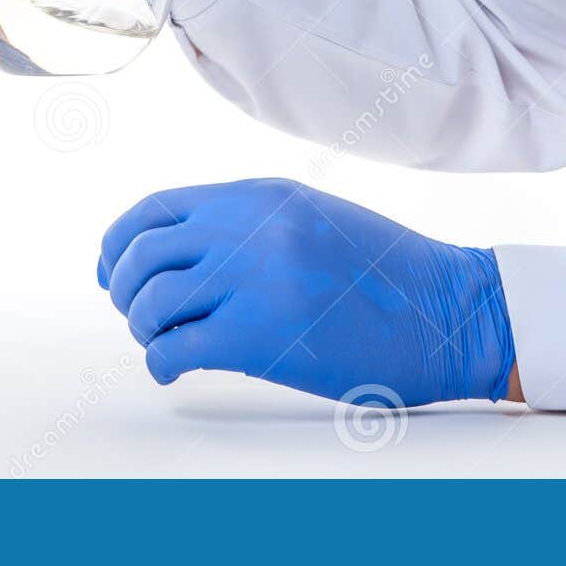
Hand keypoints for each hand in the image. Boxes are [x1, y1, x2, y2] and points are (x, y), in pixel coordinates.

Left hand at [97, 178, 516, 404]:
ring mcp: (253, 279)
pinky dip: (160, 363)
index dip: (120, 243)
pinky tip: (173, 369)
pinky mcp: (260, 335)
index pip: (155, 209)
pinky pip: (174, 348)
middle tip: (139, 315)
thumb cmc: (389, 274)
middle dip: (124, 290)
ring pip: (150, 302)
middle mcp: (248, 228)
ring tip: (162, 343)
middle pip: (141, 254)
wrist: (449, 311)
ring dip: (144, 329)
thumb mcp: (312, 216)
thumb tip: (183, 250)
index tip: (116, 272)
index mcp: (259, 195)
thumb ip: (249, 223)